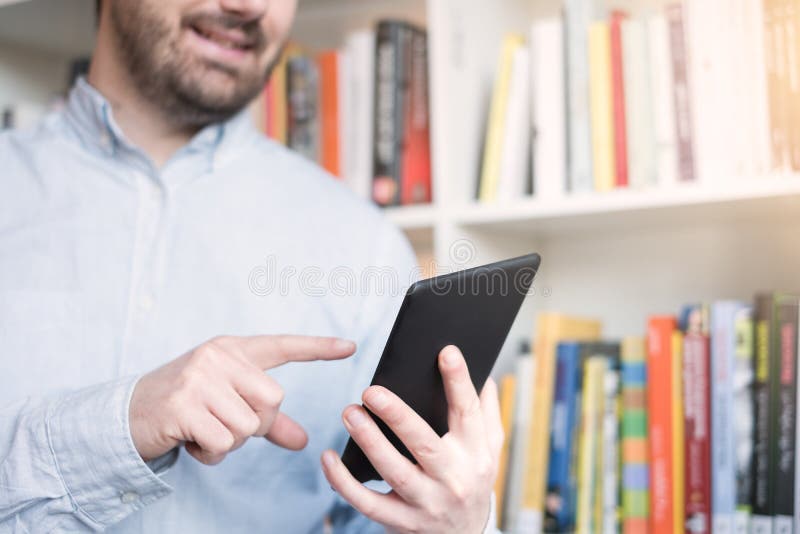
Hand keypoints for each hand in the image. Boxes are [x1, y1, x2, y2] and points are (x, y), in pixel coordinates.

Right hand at [130, 335, 355, 464]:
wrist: (127, 415)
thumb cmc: (186, 407)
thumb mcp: (227, 405)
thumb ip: (266, 420)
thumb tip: (303, 440)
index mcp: (232, 350)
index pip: (283, 346)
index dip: (318, 349)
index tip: (351, 346)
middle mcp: (218, 356)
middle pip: (272, 401)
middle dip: (254, 424)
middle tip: (223, 422)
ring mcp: (199, 378)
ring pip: (248, 426)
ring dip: (229, 442)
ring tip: (203, 430)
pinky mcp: (182, 405)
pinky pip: (221, 443)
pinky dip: (210, 453)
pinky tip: (190, 440)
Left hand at [321, 345, 502, 533]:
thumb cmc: (472, 482)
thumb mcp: (490, 452)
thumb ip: (488, 413)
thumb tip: (486, 375)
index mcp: (475, 453)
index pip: (468, 412)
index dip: (458, 381)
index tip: (445, 351)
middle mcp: (453, 477)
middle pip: (424, 443)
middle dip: (397, 416)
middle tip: (371, 390)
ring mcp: (427, 503)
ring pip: (394, 471)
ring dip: (369, 442)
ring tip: (350, 413)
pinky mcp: (402, 522)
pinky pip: (368, 503)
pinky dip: (345, 482)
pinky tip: (329, 458)